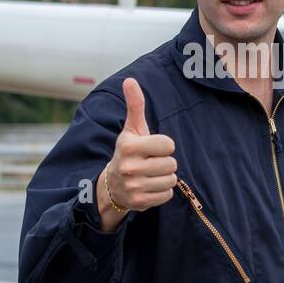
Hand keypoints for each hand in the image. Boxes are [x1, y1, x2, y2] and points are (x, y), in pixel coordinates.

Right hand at [97, 77, 176, 230]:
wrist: (112, 184)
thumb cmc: (129, 151)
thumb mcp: (132, 129)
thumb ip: (135, 106)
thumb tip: (129, 80)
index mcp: (129, 146)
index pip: (168, 145)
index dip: (164, 146)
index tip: (153, 147)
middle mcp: (129, 167)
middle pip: (171, 164)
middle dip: (165, 162)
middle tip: (151, 162)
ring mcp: (133, 186)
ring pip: (170, 180)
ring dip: (165, 177)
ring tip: (151, 174)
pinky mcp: (139, 202)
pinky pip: (167, 195)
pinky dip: (162, 191)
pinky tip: (150, 186)